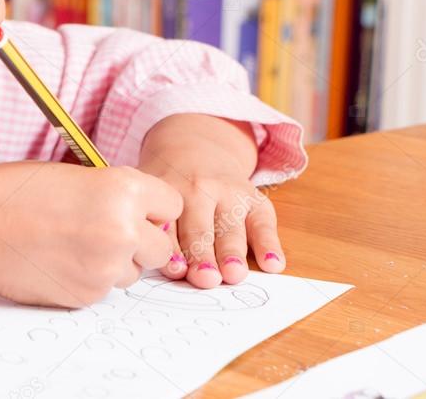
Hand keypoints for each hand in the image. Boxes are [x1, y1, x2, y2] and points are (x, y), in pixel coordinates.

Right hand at [0, 161, 182, 307]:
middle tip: (104, 230)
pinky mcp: (86, 295)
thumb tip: (146, 217)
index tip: (137, 209)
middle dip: (140, 240)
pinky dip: (86, 277)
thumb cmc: (17, 192)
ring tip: (71, 243)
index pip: (172, 205)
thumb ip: (116, 194)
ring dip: (113, 262)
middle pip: (161, 247)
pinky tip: (56, 259)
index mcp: (123, 190)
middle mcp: (123, 230)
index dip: (152, 207)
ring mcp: (106, 268)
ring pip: (132, 272)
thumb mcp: (77, 175)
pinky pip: (103, 289)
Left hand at [137, 114, 284, 288]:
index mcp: (166, 193)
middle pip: (199, 229)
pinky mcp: (254, 199)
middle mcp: (198, 191)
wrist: (194, 147)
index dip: (171, 250)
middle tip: (205, 278)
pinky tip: (273, 264)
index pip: (168, 227)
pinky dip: (269, 243)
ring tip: (233, 274)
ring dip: (232, 253)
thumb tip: (166, 270)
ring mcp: (229, 194)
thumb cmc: (167, 185)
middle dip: (201, 255)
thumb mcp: (152, 195)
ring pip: (231, 228)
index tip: (177, 271)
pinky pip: (263, 222)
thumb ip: (154, 228)